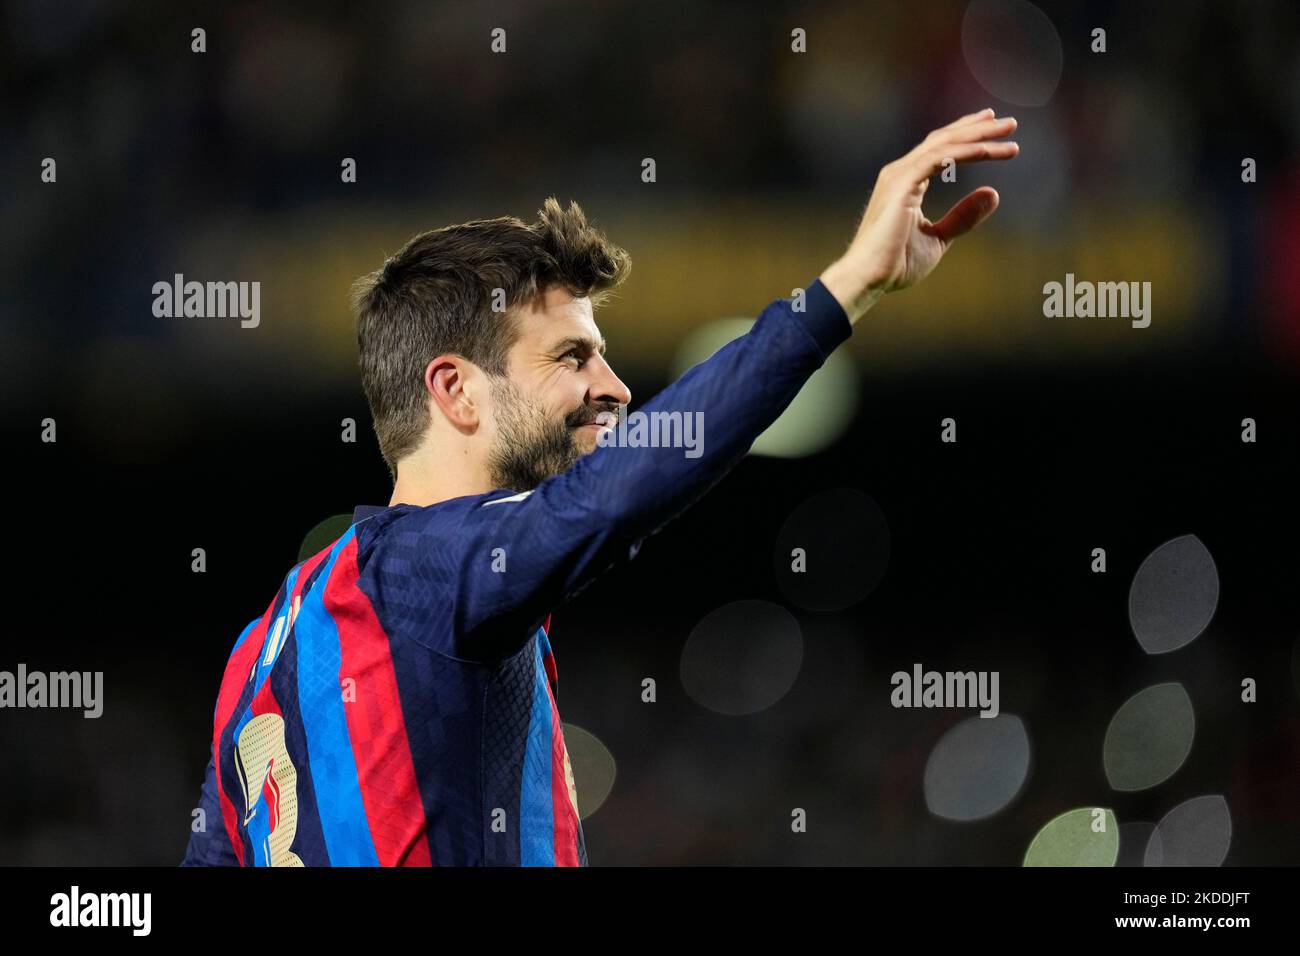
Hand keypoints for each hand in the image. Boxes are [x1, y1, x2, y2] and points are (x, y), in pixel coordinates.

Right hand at [820, 108, 1019, 322]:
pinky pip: (939, 159)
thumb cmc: (895, 263)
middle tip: (1010, 123)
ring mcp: (899, 175)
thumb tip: (993, 193)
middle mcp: (901, 172)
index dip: (967, 136)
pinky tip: (987, 150)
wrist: (868, 278)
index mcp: (906, 182)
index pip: (940, 149)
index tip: (993, 128)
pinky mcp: (902, 184)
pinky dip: (965, 152)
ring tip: (1009, 131)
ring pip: (944, 144)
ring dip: (978, 135)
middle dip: (978, 128)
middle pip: (944, 139)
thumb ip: (962, 216)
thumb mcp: (938, 238)